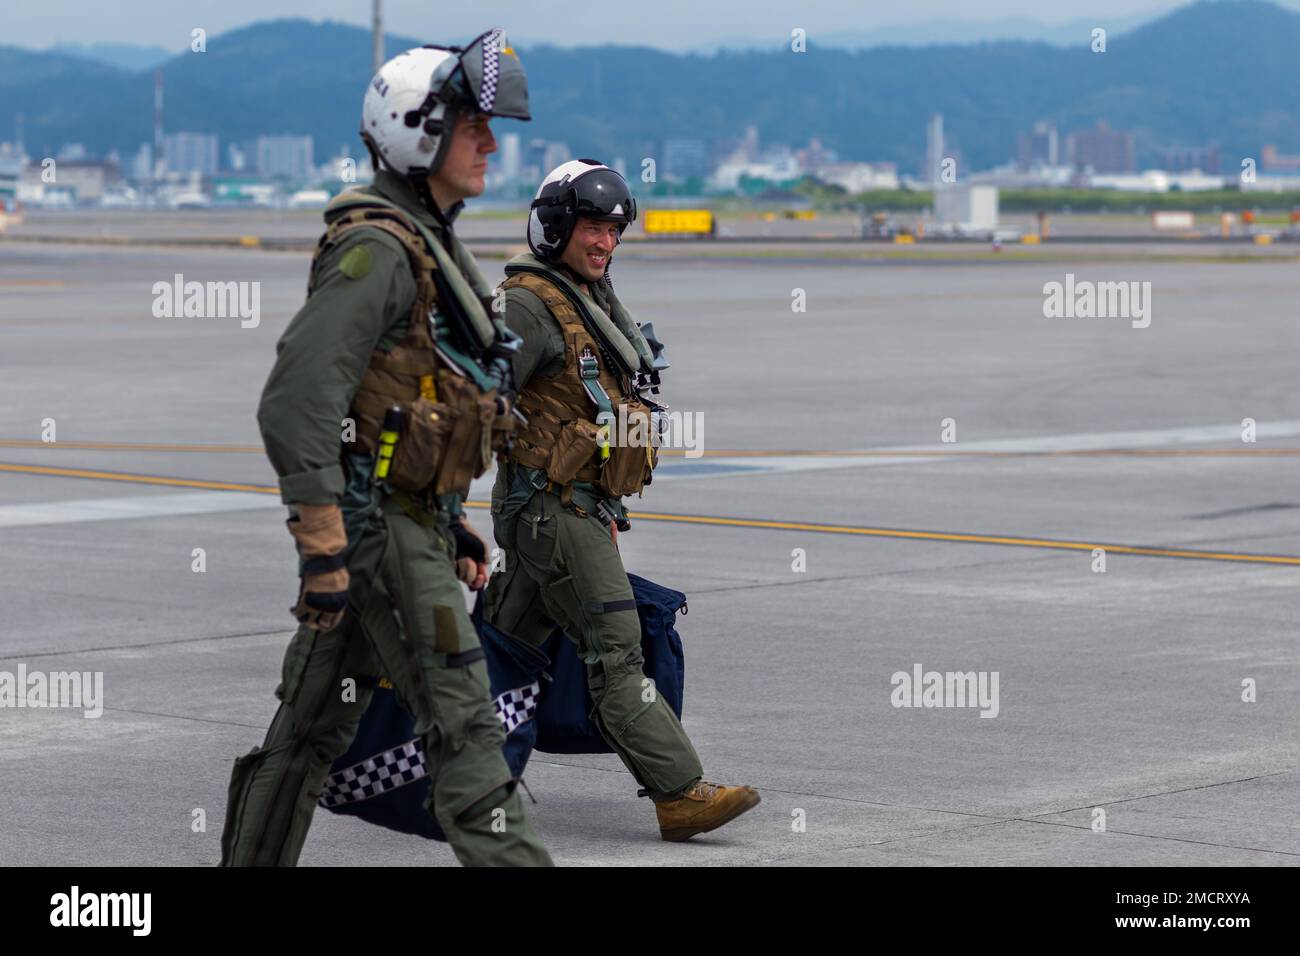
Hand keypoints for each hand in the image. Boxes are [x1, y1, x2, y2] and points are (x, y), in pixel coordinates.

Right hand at [287, 503, 348, 629]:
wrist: (325, 559)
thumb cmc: (333, 566)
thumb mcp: (341, 581)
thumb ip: (337, 593)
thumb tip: (335, 598)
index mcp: (340, 602)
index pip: (335, 620)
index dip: (327, 625)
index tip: (321, 624)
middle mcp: (331, 606)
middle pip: (322, 625)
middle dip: (315, 624)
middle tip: (308, 621)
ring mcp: (319, 605)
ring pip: (309, 621)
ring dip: (303, 620)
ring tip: (300, 615)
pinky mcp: (307, 600)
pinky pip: (299, 613)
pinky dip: (295, 612)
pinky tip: (292, 609)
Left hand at [451, 517, 489, 590]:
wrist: (457, 526)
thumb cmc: (470, 535)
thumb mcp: (482, 549)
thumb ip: (484, 563)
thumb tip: (486, 580)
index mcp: (475, 567)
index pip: (477, 582)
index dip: (479, 582)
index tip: (481, 577)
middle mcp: (464, 569)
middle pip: (470, 582)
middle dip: (472, 572)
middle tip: (470, 560)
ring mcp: (455, 567)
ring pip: (462, 577)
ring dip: (464, 567)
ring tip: (463, 556)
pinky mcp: (446, 564)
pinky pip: (452, 572)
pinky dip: (455, 566)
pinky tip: (455, 558)